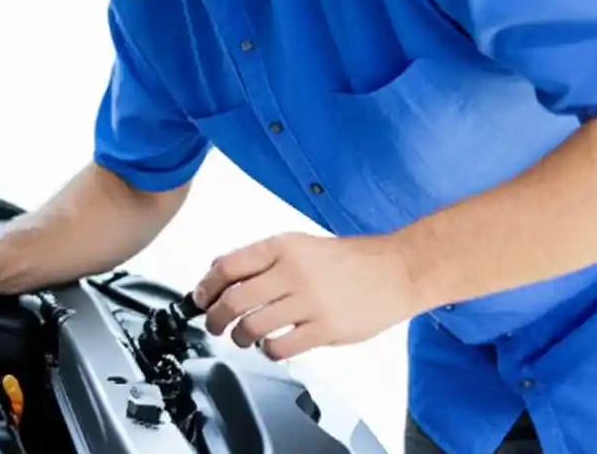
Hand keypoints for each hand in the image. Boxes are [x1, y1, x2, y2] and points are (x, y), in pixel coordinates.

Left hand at [191, 232, 420, 360]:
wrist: (396, 270)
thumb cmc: (347, 260)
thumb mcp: (299, 244)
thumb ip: (261, 258)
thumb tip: (219, 271)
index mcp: (281, 247)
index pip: (227, 266)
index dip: (206, 286)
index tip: (200, 299)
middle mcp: (292, 271)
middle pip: (233, 300)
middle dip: (214, 318)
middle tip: (214, 325)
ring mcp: (309, 301)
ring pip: (252, 327)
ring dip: (239, 338)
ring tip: (242, 338)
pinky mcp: (326, 328)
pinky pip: (280, 347)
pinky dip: (267, 351)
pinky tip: (271, 346)